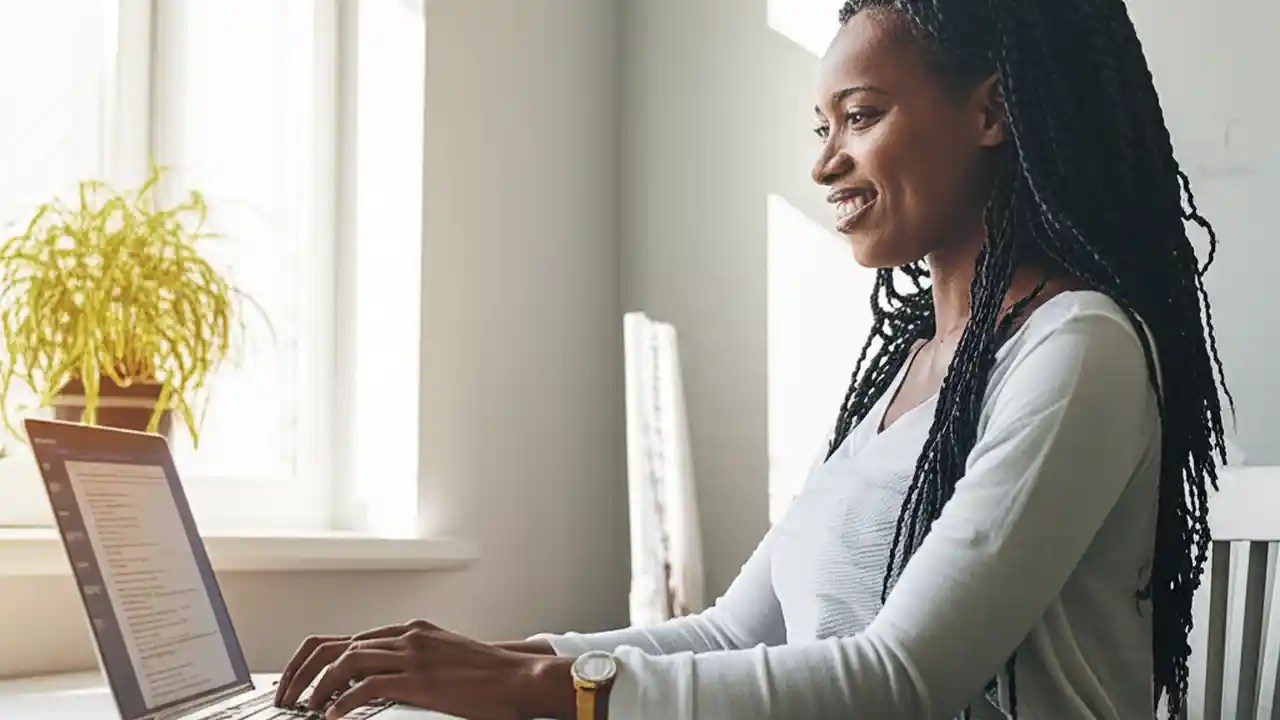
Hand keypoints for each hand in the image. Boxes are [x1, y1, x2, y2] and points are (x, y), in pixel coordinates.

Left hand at [275, 619, 575, 719]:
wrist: (520, 677)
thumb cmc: (488, 676)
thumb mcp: (442, 659)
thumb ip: (411, 663)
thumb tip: (376, 686)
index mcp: (409, 630)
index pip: (346, 638)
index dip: (314, 660)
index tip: (298, 683)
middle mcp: (405, 635)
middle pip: (334, 645)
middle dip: (301, 671)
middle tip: (285, 697)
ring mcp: (412, 654)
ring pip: (344, 661)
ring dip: (315, 687)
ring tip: (303, 708)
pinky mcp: (419, 678)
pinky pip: (366, 687)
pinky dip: (342, 702)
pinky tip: (332, 716)